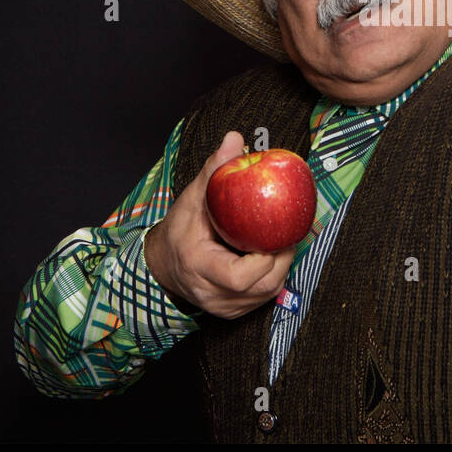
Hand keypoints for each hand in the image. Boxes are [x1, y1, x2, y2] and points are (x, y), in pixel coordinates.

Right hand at [144, 131, 296, 318]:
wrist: (164, 264)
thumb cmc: (180, 231)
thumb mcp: (193, 198)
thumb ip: (214, 170)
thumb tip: (235, 139)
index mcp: (198, 266)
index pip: (239, 276)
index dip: (264, 259)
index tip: (271, 235)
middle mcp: (210, 294)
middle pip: (261, 287)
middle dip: (281, 259)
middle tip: (286, 233)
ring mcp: (223, 307)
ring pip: (267, 294)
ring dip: (280, 267)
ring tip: (280, 242)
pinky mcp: (233, 312)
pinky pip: (263, 298)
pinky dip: (273, 277)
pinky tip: (271, 256)